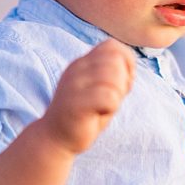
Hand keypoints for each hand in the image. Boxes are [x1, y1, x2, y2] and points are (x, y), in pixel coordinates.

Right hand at [41, 39, 133, 157]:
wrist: (55, 139)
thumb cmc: (83, 117)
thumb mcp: (98, 90)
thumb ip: (111, 75)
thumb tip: (130, 68)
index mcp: (82, 63)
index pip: (112, 46)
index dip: (126, 63)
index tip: (123, 84)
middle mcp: (77, 69)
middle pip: (115, 60)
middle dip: (124, 80)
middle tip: (115, 98)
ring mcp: (75, 85)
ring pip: (113, 76)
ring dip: (118, 94)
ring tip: (107, 106)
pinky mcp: (76, 103)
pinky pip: (108, 97)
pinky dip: (112, 107)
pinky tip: (101, 114)